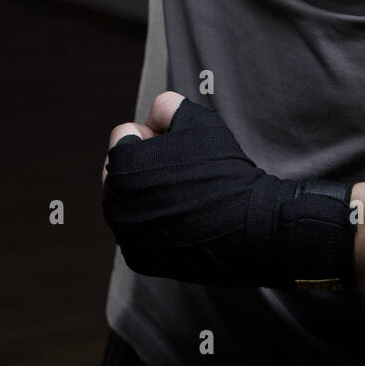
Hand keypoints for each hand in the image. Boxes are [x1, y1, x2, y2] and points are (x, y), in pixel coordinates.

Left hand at [101, 91, 357, 290]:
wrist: (250, 227)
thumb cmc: (223, 171)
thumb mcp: (196, 120)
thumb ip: (167, 106)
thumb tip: (156, 114)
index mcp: (120, 166)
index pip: (124, 137)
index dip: (153, 133)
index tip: (177, 143)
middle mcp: (114, 203)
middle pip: (122, 171)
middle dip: (144, 165)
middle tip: (181, 168)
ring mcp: (126, 235)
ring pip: (130, 202)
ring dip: (149, 194)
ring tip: (185, 194)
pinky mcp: (140, 259)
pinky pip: (141, 231)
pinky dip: (156, 224)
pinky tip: (184, 219)